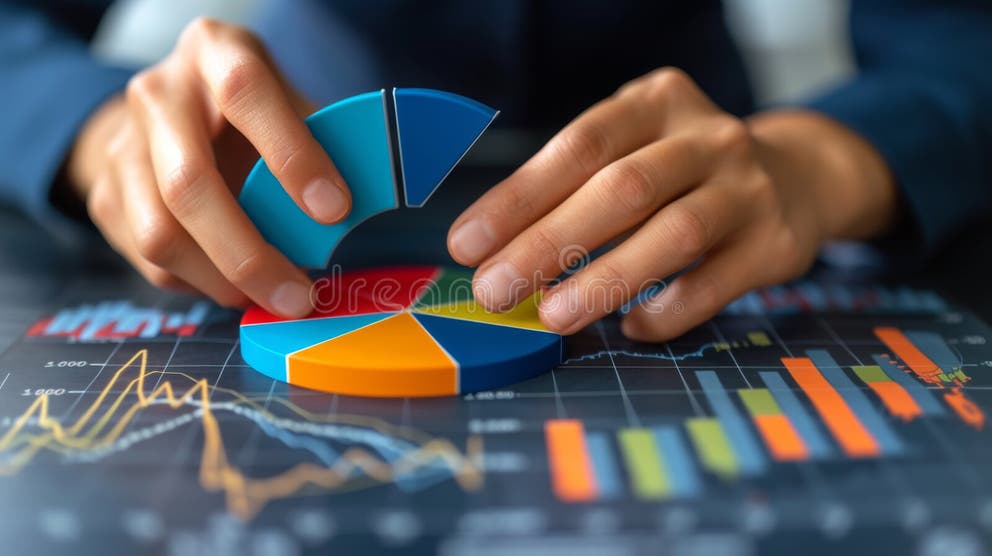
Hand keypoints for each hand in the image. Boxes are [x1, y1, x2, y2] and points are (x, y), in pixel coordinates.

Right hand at [66, 18, 350, 316]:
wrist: (165, 107)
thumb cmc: (249, 109)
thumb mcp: (287, 101)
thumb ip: (323, 142)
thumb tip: (372, 204)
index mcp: (214, 53)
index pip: (247, 93)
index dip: (292, 155)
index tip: (336, 211)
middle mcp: (158, 95)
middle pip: (189, 184)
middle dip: (250, 253)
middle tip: (301, 296)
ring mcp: (123, 147)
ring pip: (160, 233)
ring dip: (223, 281)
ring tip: (273, 298)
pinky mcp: (106, 196)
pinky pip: (148, 260)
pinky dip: (200, 283)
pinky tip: (237, 285)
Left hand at [448, 68, 896, 340]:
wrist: (797, 176)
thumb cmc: (682, 169)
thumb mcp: (634, 149)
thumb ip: (575, 187)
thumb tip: (494, 253)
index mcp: (656, 103)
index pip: (580, 146)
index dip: (519, 197)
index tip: (466, 245)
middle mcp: (707, 137)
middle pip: (622, 190)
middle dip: (548, 244)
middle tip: (494, 291)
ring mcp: (747, 189)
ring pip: (673, 236)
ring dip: (605, 280)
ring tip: (552, 316)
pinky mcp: (774, 244)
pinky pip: (713, 285)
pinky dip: (666, 311)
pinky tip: (630, 326)